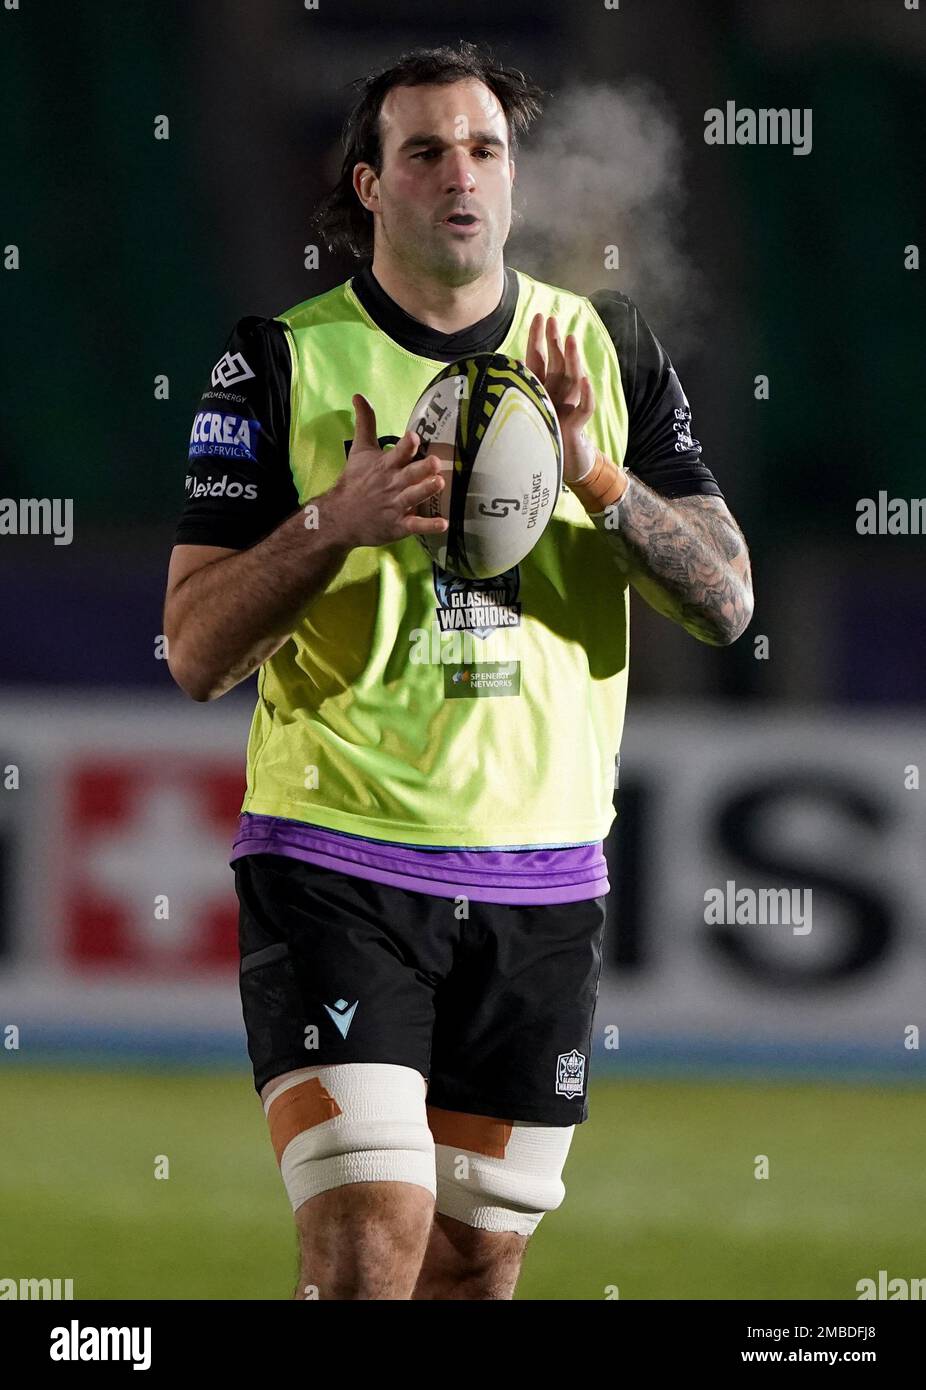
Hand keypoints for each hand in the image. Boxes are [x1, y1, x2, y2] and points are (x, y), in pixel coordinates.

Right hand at [321, 395, 448, 549]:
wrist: (340, 517)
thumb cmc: (354, 481)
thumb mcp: (359, 450)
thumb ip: (366, 422)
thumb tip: (358, 394)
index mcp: (385, 465)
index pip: (398, 452)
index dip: (406, 445)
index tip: (414, 436)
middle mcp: (392, 484)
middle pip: (410, 474)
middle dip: (423, 468)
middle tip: (436, 462)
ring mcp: (395, 506)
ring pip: (414, 497)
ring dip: (426, 491)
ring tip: (439, 484)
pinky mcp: (397, 525)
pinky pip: (415, 525)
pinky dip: (428, 525)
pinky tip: (443, 523)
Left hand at [526, 313, 596, 484]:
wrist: (556, 463)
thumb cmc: (535, 435)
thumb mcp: (520, 411)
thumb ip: (514, 391)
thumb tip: (501, 369)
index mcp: (542, 387)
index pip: (540, 357)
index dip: (539, 338)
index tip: (538, 316)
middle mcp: (557, 392)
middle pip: (558, 362)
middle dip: (556, 341)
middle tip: (554, 321)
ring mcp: (569, 406)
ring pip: (573, 379)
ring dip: (572, 359)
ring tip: (570, 340)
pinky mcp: (578, 424)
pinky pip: (585, 408)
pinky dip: (586, 395)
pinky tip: (586, 380)